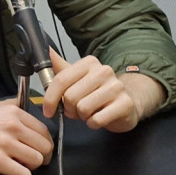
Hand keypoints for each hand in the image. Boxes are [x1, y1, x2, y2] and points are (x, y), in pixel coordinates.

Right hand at [0, 102, 53, 174]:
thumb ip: (12, 107)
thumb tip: (25, 107)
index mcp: (13, 112)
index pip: (43, 131)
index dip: (43, 143)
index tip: (39, 149)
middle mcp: (12, 126)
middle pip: (44, 146)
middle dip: (41, 156)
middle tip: (33, 161)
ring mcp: (5, 144)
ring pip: (37, 161)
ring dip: (30, 167)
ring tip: (20, 166)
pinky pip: (23, 174)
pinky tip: (13, 173)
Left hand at [41, 50, 160, 132]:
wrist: (127, 103)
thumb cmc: (98, 93)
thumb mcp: (78, 79)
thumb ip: (61, 69)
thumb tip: (48, 51)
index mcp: (89, 63)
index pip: (61, 80)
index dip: (50, 99)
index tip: (48, 111)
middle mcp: (104, 71)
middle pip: (70, 96)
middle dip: (69, 109)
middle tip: (76, 110)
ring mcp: (116, 87)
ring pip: (83, 108)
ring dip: (82, 116)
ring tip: (89, 113)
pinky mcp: (125, 104)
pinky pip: (97, 120)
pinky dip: (93, 123)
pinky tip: (98, 118)